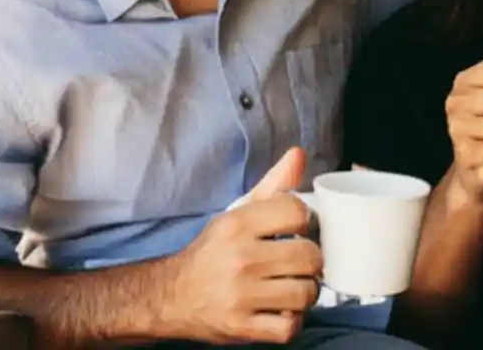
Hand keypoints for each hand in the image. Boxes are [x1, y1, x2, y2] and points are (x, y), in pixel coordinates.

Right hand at [164, 148, 321, 344]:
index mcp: (238, 225)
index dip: (304, 222)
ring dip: (304, 292)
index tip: (295, 231)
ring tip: (291, 287)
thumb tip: (298, 154)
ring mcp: (241, 296)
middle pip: (309, 256)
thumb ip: (272, 186)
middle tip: (297, 264)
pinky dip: (291, 321)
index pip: (297, 212)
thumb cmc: (213, 253)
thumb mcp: (237, 214)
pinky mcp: (242, 327)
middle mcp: (240, 258)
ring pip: (306, 293)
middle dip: (310, 261)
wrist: (172, 296)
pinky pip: (290, 326)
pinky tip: (280, 310)